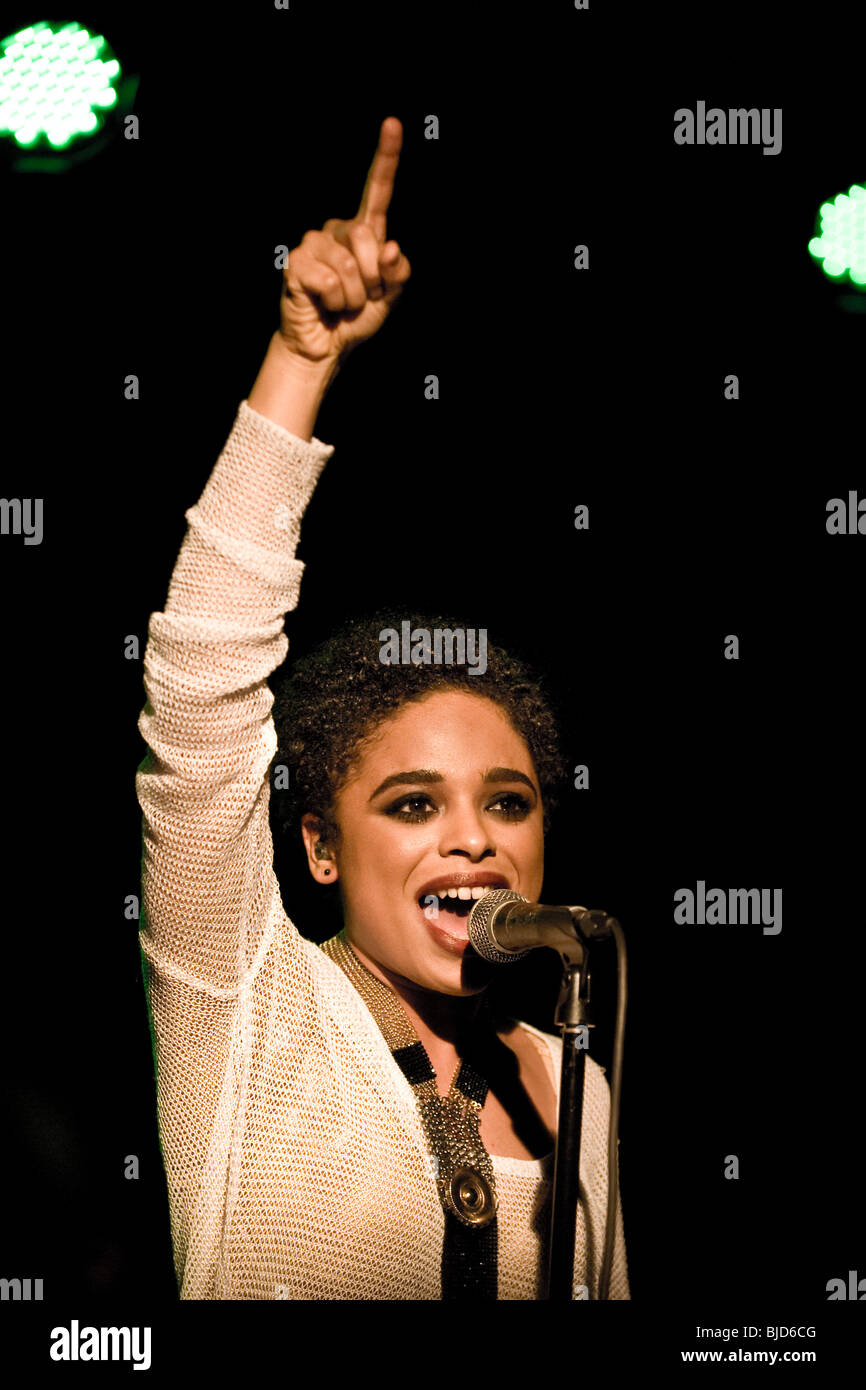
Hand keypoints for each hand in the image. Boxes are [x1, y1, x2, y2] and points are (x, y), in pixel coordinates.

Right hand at [277, 116, 411, 364]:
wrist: (325, 347)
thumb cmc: (357, 318)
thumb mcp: (390, 296)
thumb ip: (398, 271)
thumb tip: (390, 247)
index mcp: (363, 232)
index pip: (377, 192)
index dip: (386, 158)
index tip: (393, 123)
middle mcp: (336, 230)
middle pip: (368, 238)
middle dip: (374, 279)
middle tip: (362, 297)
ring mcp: (312, 244)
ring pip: (350, 265)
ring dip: (355, 297)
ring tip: (342, 304)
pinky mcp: (295, 262)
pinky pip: (329, 280)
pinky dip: (335, 301)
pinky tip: (324, 304)